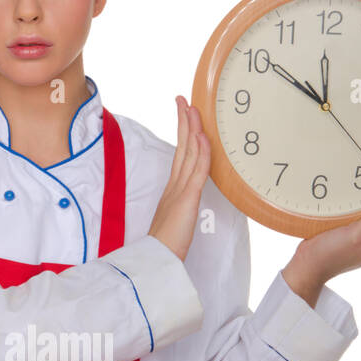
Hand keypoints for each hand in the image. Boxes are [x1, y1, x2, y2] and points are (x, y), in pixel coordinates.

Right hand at [148, 95, 210, 261]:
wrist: (157, 260)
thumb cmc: (165, 246)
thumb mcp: (175, 222)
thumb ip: (179, 209)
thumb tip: (184, 204)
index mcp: (172, 190)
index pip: (180, 156)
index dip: (183, 135)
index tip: (184, 117)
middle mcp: (174, 186)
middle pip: (182, 147)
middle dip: (184, 122)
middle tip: (183, 101)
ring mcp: (180, 190)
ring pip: (189, 153)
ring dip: (192, 129)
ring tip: (192, 108)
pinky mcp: (187, 199)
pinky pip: (197, 171)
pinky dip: (201, 153)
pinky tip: (203, 137)